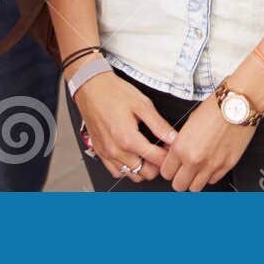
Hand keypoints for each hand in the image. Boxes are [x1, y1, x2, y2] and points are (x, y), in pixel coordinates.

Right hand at [72, 69, 175, 183]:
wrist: (91, 88)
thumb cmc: (114, 93)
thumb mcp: (142, 104)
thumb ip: (159, 125)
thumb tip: (173, 137)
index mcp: (128, 138)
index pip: (156, 159)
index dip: (169, 155)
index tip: (173, 148)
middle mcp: (116, 150)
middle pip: (145, 173)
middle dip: (158, 164)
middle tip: (162, 150)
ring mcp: (106, 153)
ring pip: (131, 175)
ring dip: (144, 168)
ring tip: (149, 153)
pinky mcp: (100, 153)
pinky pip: (116, 172)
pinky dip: (127, 169)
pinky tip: (134, 156)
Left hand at [160, 94, 256, 190]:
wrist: (238, 103)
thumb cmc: (215, 107)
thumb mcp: (188, 122)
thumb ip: (180, 142)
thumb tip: (176, 153)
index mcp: (181, 147)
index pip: (166, 172)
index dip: (169, 168)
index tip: (173, 165)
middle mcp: (195, 159)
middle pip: (178, 186)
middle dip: (179, 178)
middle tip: (183, 169)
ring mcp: (212, 165)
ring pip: (195, 188)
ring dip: (194, 180)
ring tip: (198, 168)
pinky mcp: (227, 165)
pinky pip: (213, 180)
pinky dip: (210, 175)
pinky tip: (211, 163)